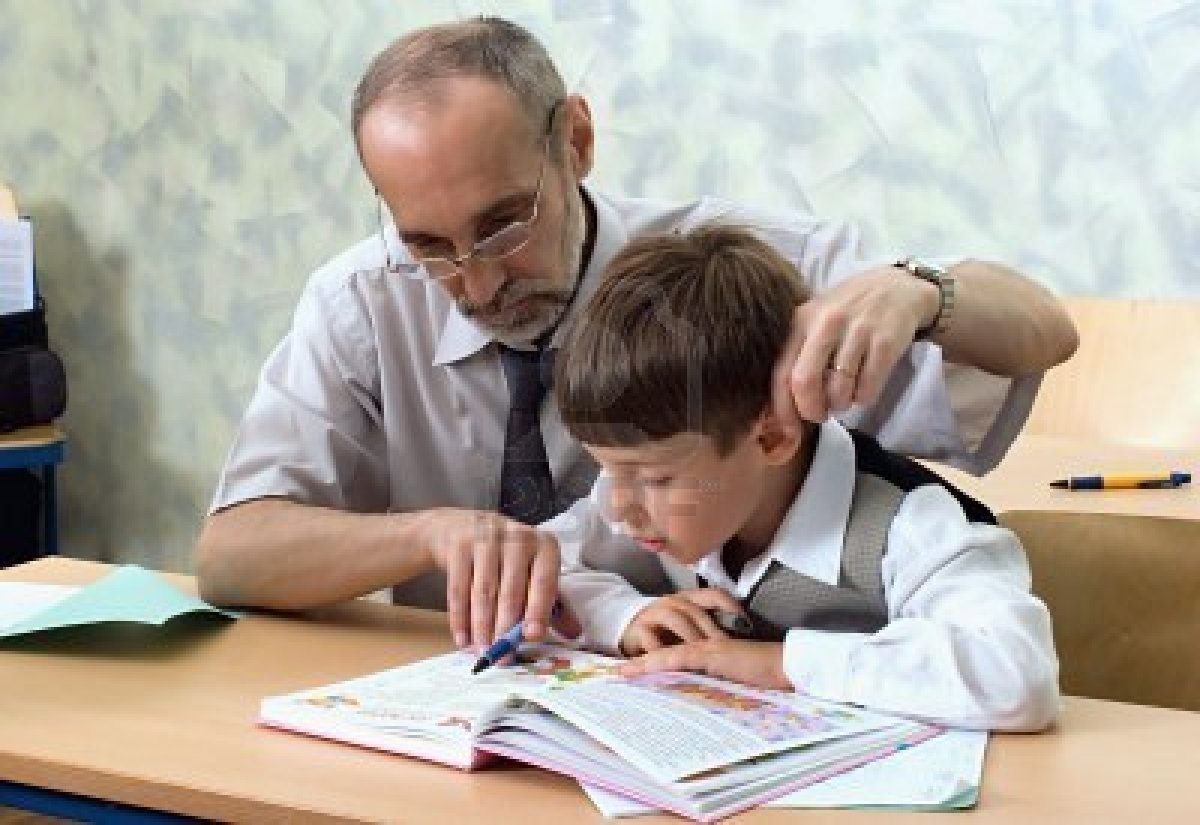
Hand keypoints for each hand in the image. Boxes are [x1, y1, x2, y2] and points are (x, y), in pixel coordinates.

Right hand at [422, 509, 560, 649]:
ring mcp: (486, 538)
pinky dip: (460, 617)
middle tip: (502, 655)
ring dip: (482, 626)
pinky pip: (458, 588)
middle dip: (505, 628)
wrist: (465, 527)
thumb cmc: (509, 557)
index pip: (544, 582)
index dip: (539, 610)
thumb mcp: (535, 572)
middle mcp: (517, 538)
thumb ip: (553, 603)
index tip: (532, 636)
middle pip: (511, 590)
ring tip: (482, 650)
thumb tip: (574, 634)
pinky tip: (462, 638)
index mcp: (544, 546)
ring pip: (483, 592)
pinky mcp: (459, 545)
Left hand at [619, 638, 790, 690]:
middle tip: (617, 673)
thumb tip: (700, 709)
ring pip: (668, 654)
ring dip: (643, 664)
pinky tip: (641, 668)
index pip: (676, 659)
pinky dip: (659, 662)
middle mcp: (705, 648)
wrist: (787, 666)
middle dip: (642, 665)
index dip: (654, 666)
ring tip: (621, 672)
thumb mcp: (737, 686)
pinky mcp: (713, 653)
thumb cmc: (768, 678)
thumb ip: (718, 690)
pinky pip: (680, 656)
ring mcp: (708, 648)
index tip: (633, 675)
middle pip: (666, 655)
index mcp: (710, 655)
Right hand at [620, 588, 745, 655]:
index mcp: (690, 599)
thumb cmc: (667, 634)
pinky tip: (671, 663)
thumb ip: (709, 632)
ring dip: (689, 636)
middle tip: (724, 648)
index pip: (714, 594)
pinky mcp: (638, 629)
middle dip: (710, 629)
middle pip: (696, 610)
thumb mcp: (690, 629)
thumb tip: (741, 643)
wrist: (631, 633)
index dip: (730, 606)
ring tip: (700, 653)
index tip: (745, 624)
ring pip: (675, 619)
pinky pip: (650, 637)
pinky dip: (661, 650)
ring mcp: (654, 613)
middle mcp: (673, 602)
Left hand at [773, 265, 938, 425]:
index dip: (783, 408)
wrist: (897, 287)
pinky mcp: (885, 342)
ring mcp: (857, 332)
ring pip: (838, 390)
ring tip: (845, 396)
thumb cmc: (849, 310)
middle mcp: (826, 324)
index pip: (781, 373)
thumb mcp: (816, 319)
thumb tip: (783, 406)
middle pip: (805, 382)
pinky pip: (867, 388)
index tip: (790, 429)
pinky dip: (864, 398)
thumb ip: (798, 354)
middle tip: (821, 414)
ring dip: (841, 404)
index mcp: (801, 321)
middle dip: (811, 410)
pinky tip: (864, 387)